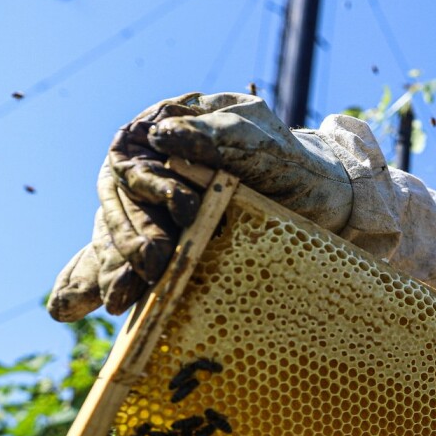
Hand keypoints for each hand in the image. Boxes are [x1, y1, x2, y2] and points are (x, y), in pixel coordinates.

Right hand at [48, 93, 354, 321]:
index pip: (137, 158)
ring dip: (122, 266)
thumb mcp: (256, 136)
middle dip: (134, 236)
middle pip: (125, 204)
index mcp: (162, 132)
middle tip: (153, 262)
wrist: (317, 200)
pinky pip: (135, 262)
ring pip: (123, 236)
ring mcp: (154, 209)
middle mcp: (149, 169)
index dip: (151, 186)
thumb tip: (162, 135)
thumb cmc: (285, 158)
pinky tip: (117, 302)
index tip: (182, 208)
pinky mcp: (167, 242)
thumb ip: (215, 133)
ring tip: (121, 297)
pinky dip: (124, 281)